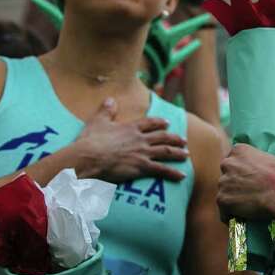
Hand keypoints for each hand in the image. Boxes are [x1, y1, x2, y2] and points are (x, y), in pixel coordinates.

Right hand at [73, 98, 187, 181]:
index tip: (167, 123)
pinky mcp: (142, 167)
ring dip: (178, 153)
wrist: (87, 158)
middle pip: (163, 137)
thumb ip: (106, 111)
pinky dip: (173, 173)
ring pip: (166, 152)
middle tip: (183, 140)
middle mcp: (140, 139)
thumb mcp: (97, 122)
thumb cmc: (89, 141)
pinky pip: (162, 170)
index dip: (160, 122)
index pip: (150, 123)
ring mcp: (143, 153)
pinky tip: (182, 176)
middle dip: (174, 138)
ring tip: (186, 154)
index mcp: (130, 127)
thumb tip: (110, 99)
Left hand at [217, 144, 274, 222]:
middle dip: (234, 184)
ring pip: (224, 193)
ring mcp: (223, 182)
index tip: (251, 179)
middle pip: (226, 175)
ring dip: (233, 200)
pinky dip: (231, 215)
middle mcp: (228, 164)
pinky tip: (243, 218)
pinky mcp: (222, 200)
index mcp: (241, 150)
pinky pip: (224, 210)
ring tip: (248, 208)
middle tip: (249, 192)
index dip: (243, 171)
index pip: (234, 160)